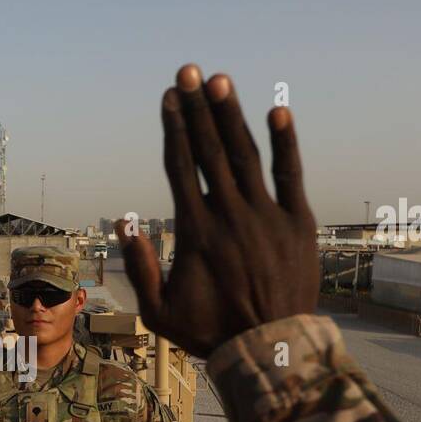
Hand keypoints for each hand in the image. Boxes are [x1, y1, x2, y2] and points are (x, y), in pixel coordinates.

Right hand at [117, 65, 318, 357]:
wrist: (270, 349)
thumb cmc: (210, 332)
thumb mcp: (159, 311)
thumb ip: (139, 266)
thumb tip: (124, 221)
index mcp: (196, 231)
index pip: (180, 167)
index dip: (173, 129)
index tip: (167, 98)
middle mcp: (229, 214)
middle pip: (210, 150)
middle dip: (197, 108)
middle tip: (187, 72)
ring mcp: (265, 215)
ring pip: (245, 155)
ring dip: (231, 116)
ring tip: (219, 81)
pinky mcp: (297, 223)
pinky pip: (290, 175)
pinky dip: (285, 142)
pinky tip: (277, 110)